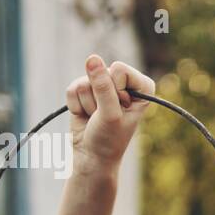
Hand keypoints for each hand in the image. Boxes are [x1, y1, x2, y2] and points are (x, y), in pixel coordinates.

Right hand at [66, 55, 154, 173]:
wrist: (91, 157)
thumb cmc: (109, 139)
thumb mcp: (110, 114)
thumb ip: (103, 86)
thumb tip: (92, 58)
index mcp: (141, 87)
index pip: (120, 69)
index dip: (115, 90)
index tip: (119, 108)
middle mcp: (124, 83)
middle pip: (100, 72)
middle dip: (98, 98)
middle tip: (105, 116)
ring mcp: (103, 85)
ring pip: (84, 81)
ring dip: (87, 104)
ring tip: (95, 118)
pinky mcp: (85, 91)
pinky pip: (72, 88)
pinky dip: (75, 105)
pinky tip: (84, 116)